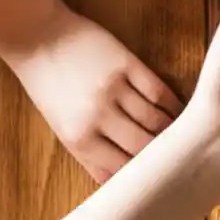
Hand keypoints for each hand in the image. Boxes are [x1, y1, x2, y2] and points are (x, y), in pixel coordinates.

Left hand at [9, 13, 184, 182]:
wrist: (38, 38)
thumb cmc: (48, 87)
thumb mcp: (61, 128)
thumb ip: (90, 156)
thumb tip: (118, 181)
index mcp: (78, 138)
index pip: (122, 167)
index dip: (144, 174)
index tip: (158, 176)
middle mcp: (97, 116)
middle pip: (144, 145)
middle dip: (163, 155)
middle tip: (177, 157)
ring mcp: (114, 88)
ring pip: (156, 119)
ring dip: (172, 130)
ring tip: (182, 135)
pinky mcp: (127, 64)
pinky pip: (159, 91)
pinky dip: (172, 104)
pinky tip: (178, 110)